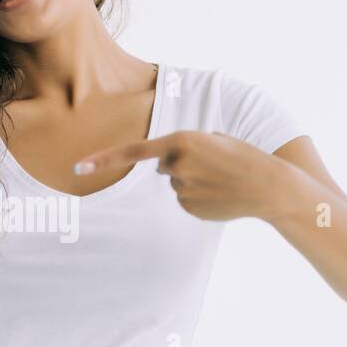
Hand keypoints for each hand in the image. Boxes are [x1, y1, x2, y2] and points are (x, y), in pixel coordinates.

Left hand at [74, 130, 289, 221]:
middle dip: (181, 164)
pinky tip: (219, 195)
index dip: (102, 159)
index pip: (133, 151)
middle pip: (163, 166)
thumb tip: (163, 168)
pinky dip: (198, 197)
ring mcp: (182, 189)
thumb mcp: (212, 139)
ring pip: (175, 184)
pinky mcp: (189, 208)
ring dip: (193, 180)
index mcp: (181, 141)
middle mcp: (177, 165)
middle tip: (212, 163)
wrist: (268, 185)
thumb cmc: (242, 156)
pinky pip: (185, 200)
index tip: (77, 167)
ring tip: (220, 179)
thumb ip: (183, 148)